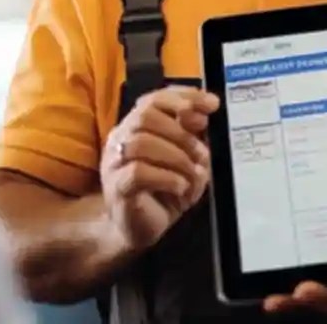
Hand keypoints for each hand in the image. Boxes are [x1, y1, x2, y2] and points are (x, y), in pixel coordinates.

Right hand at [100, 85, 219, 251]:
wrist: (139, 228)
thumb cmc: (163, 191)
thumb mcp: (187, 160)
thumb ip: (193, 136)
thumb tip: (203, 114)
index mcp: (136, 126)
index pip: (156, 99)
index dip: (184, 98)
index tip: (212, 105)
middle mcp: (121, 138)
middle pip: (146, 116)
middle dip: (181, 133)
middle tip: (201, 154)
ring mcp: (114, 162)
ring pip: (141, 143)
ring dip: (176, 158)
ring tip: (193, 174)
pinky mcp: (117, 187)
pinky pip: (138, 172)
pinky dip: (166, 177)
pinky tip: (180, 187)